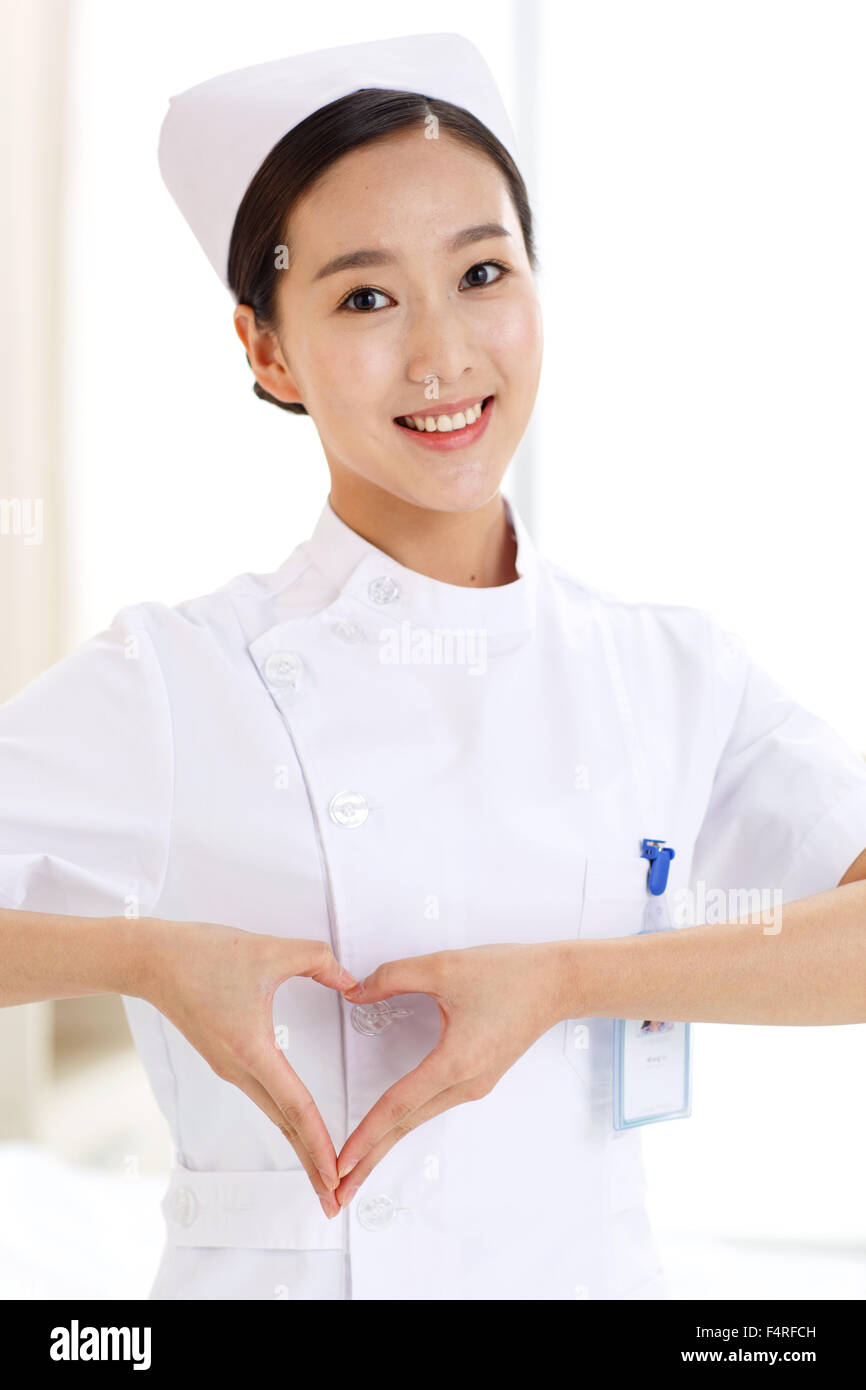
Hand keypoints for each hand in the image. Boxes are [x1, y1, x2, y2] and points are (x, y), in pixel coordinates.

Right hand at [137, 918, 355, 1215]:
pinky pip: (264, 1097)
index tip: (338, 1175)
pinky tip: (298, 1125)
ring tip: (324, 1173)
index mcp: (252, 1052)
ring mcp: (230, 1067)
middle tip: (337, 1200)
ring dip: (300, 1145)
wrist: (150, 959)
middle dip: (313, 1164)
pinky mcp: (226, 1058)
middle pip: (286, 1126)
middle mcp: (240, 1069)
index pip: (296, 1108)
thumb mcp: (269, 949)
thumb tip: (354, 981)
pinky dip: (286, 1119)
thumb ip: (318, 960)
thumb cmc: (203, 954)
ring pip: (274, 1114)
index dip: (321, 1143)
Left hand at [333, 942, 564, 1205]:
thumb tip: (356, 991)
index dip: (366, 1133)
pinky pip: (434, 1104)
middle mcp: (466, 1082)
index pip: (399, 1105)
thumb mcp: (444, 965)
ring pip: (419, 1118)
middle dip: (370, 1157)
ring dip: (386, 1140)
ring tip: (358, 1162)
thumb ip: (393, 977)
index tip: (342, 1160)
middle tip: (339, 1188)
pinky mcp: (479, 1078)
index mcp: (456, 1061)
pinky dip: (406, 1120)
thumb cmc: (509, 973)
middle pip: (407, 1125)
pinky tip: (391, 1125)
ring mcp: (475, 1084)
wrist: (557, 982)